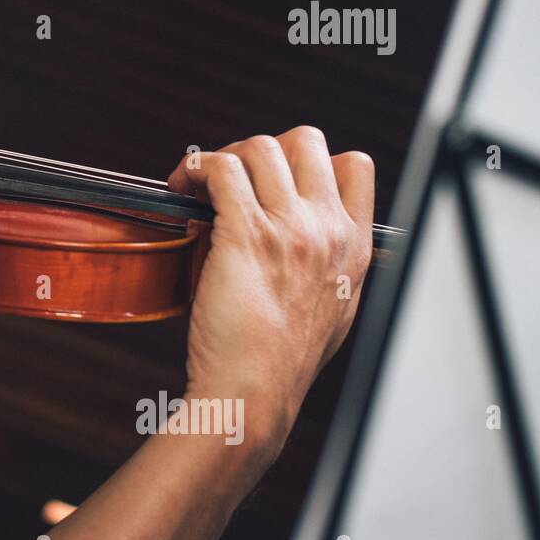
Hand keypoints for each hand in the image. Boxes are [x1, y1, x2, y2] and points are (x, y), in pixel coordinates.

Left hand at [166, 126, 374, 450]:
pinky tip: (183, 185)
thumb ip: (325, 268)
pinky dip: (196, 167)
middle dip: (262, 149)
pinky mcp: (245, 234)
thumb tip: (298, 240)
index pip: (355, 166)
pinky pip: (221, 168)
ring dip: (222, 156)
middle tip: (230, 178)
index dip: (311, 160)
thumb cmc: (277, 364)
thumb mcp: (331, 311)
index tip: (275, 180)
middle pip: (306, 142)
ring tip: (197, 183)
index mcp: (353, 247)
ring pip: (259, 148)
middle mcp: (328, 230)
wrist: (252, 397)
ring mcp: (289, 229)